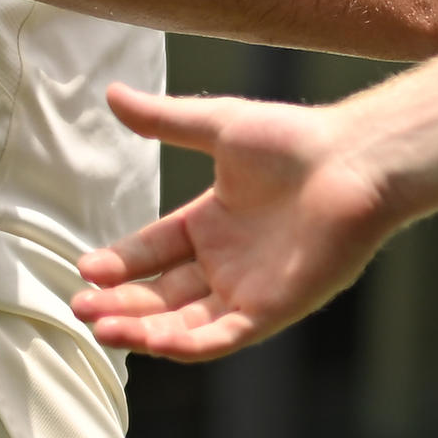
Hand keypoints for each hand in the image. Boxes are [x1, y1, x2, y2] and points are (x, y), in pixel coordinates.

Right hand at [75, 88, 399, 358]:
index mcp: (212, 223)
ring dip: (140, 329)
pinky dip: (184, 343)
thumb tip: (112, 93)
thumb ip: (164, 120)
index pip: (151, 251)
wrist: (356, 161)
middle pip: (159, 293)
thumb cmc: (298, 140)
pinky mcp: (273, 309)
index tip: (82, 268)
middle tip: (80, 306)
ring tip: (100, 326)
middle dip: (119, 302)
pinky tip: (149, 340)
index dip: (117, 263)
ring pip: (182, 322)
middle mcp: (227, 261)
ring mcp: (249, 288)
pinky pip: (221, 337)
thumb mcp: (219, 127)